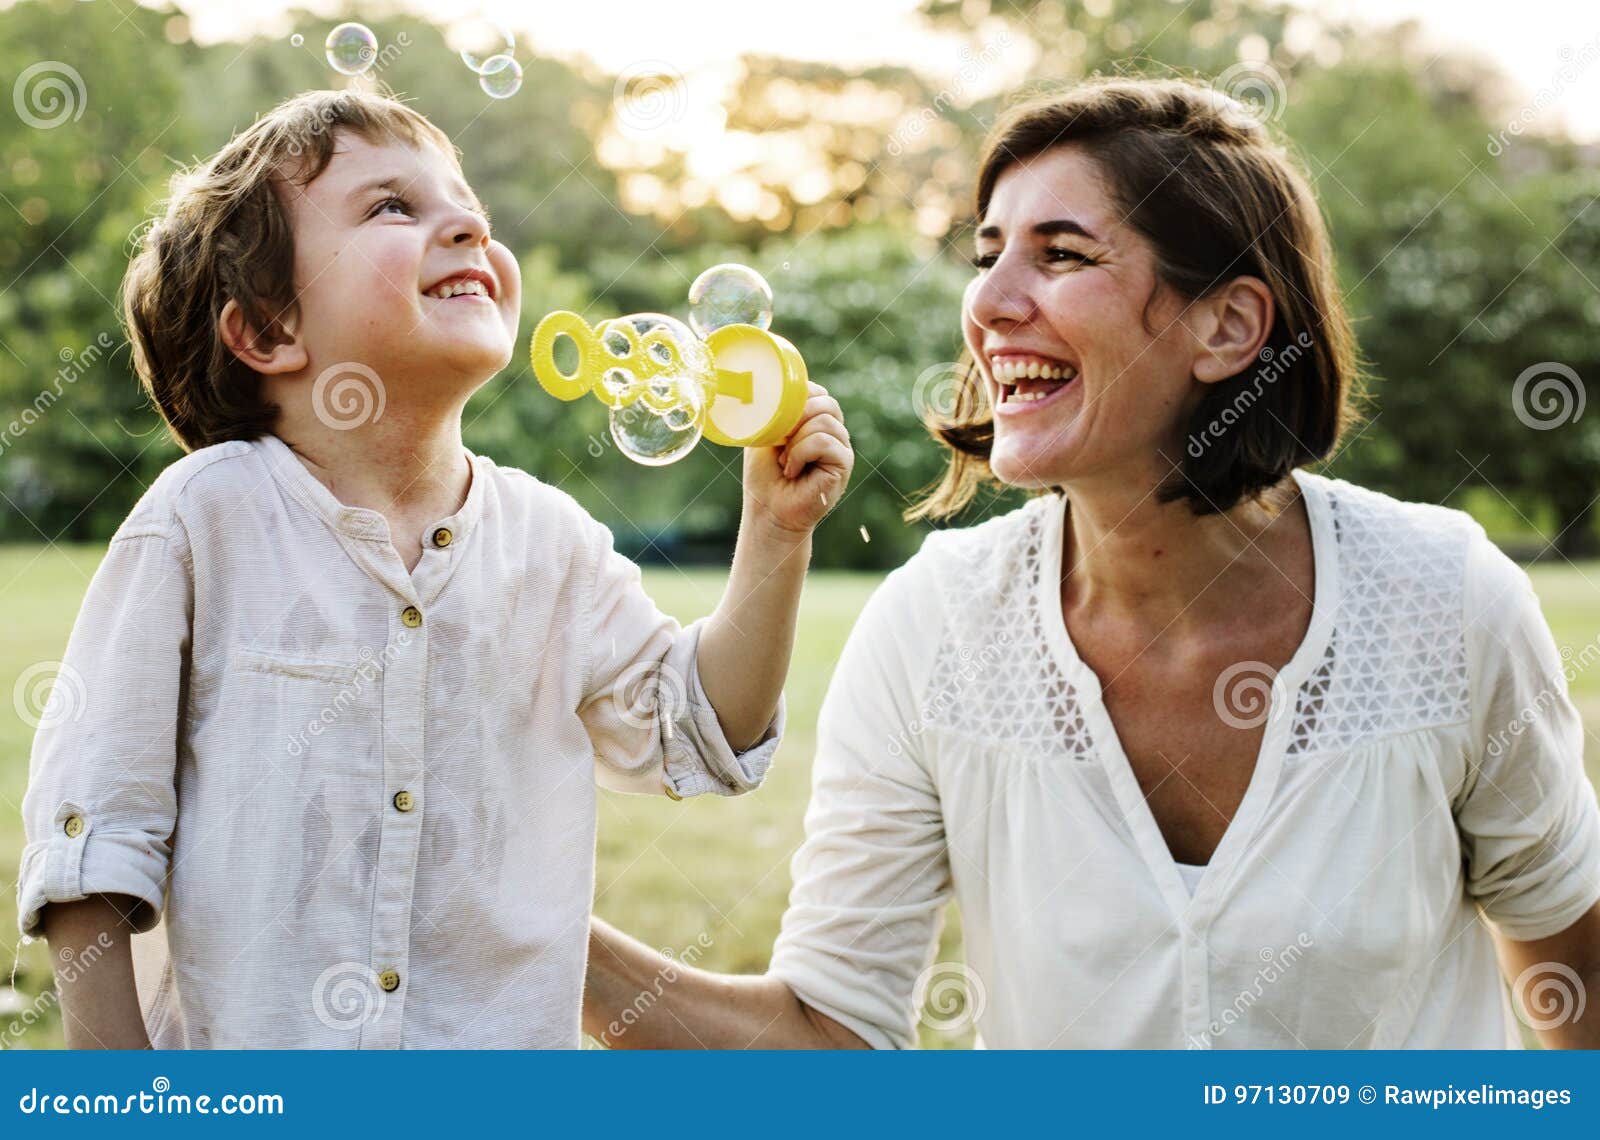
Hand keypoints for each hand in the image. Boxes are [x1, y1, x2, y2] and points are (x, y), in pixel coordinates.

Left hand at [741, 381, 852, 537]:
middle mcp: (833, 431)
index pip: (816, 392)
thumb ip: (774, 411)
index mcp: (816, 420)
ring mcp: (841, 447)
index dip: (796, 398)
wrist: (768, 510)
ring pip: (824, 421)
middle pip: (825, 402)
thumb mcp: (764, 434)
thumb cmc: (764, 476)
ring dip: (795, 441)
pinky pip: (824, 442)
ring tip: (785, 462)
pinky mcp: (844, 463)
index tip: (775, 421)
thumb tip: (776, 390)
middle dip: (796, 417)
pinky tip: (793, 471)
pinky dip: (801, 453)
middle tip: (779, 442)